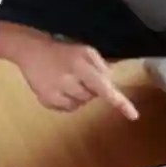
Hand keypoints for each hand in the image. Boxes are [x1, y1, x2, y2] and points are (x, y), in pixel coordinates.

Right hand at [14, 35, 137, 119]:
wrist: (32, 51)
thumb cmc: (64, 51)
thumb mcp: (87, 51)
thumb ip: (102, 67)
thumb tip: (111, 83)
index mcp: (81, 67)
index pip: (104, 88)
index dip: (120, 102)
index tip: (133, 116)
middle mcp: (68, 81)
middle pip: (92, 97)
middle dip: (91, 89)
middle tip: (80, 76)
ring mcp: (55, 92)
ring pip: (80, 104)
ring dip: (80, 96)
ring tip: (69, 80)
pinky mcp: (45, 100)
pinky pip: (67, 108)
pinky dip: (68, 101)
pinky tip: (60, 88)